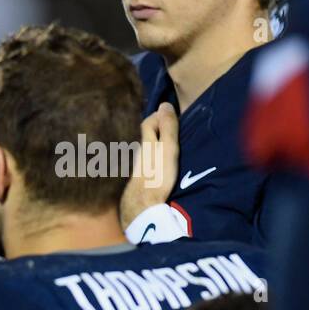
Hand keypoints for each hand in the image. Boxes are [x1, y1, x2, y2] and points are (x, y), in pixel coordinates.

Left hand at [121, 102, 179, 227]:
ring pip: (145, 149)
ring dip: (155, 143)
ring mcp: (137, 167)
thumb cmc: (157, 175)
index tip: (170, 112)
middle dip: (156, 128)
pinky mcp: (139, 179)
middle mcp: (138, 153)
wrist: (142, 205)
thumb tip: (165, 104)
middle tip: (171, 125)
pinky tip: (159, 164)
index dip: (158, 115)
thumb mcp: (167, 149)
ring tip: (168, 142)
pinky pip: (146, 163)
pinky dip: (153, 157)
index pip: (148, 122)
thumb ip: (167, 128)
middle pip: (145, 136)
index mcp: (145, 143)